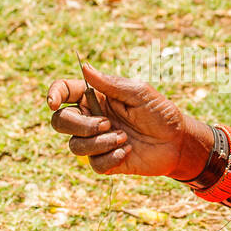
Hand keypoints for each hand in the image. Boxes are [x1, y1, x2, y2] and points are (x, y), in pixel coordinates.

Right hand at [46, 63, 212, 178]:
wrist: (177, 142)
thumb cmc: (160, 112)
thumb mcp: (139, 92)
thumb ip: (110, 83)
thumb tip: (84, 67)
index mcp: (96, 98)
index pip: (64, 93)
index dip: (53, 95)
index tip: (53, 103)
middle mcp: (92, 119)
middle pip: (61, 122)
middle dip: (80, 125)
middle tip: (106, 124)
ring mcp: (97, 141)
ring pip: (75, 145)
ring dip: (100, 143)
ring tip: (125, 139)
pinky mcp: (105, 161)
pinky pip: (94, 163)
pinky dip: (110, 157)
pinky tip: (128, 152)